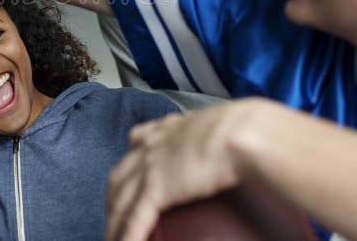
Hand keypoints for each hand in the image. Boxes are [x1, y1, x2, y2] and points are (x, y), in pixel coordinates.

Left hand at [105, 100, 262, 240]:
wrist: (241, 131)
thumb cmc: (244, 127)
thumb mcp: (225, 126)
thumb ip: (221, 136)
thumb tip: (241, 148)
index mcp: (168, 130)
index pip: (138, 140)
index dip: (131, 158)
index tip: (130, 170)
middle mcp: (152, 146)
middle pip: (120, 175)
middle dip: (114, 196)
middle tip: (115, 214)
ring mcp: (150, 167)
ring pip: (120, 201)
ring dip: (113, 222)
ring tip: (112, 239)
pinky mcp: (157, 188)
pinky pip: (135, 219)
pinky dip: (128, 235)